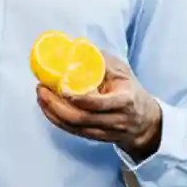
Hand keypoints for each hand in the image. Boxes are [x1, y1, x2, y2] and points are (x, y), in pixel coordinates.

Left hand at [37, 51, 162, 160]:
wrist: (145, 122)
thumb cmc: (131, 91)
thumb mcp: (123, 72)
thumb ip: (102, 61)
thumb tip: (76, 48)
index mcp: (124, 101)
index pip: (98, 104)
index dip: (78, 98)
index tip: (62, 87)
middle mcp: (115, 120)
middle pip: (80, 118)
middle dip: (56, 105)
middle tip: (42, 89)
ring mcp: (105, 132)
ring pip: (74, 127)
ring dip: (52, 112)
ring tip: (41, 96)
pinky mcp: (96, 138)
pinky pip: (73, 132)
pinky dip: (57, 120)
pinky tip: (47, 107)